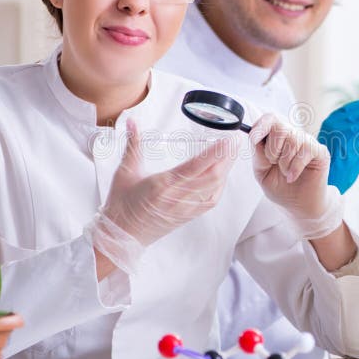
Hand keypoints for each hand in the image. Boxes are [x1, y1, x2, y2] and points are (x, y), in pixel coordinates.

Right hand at [88, 119, 235, 273]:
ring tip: (233, 154)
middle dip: (228, 157)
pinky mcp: (189, 215)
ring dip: (227, 170)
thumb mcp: (125, 172)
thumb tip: (131, 121)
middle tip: (237, 141)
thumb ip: (133, 144)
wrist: (121, 237)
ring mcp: (186, 208)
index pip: (197, 166)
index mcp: (164, 184)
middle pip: (213, 176)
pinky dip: (220, 185)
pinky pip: (211, 199)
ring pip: (215, 188)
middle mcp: (179, 197)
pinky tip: (223, 175)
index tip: (229, 140)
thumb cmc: (122, 206)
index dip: (216, 152)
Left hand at [248, 114, 343, 239]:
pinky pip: (305, 151)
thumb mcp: (261, 171)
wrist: (297, 205)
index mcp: (276, 137)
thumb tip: (255, 137)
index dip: (260, 126)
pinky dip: (295, 167)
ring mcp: (307, 142)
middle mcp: (292, 135)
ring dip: (284, 163)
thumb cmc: (280, 186)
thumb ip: (258, 154)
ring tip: (285, 173)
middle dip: (272, 150)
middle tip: (274, 163)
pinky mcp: (320, 151)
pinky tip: (292, 176)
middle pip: (279, 128)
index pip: (269, 119)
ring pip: (292, 140)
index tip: (254, 138)